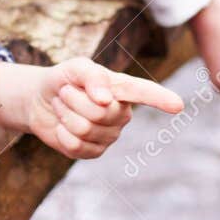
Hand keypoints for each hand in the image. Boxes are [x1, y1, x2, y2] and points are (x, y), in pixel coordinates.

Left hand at [0, 58, 182, 157]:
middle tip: (66, 92)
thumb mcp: (75, 68)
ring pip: (85, 129)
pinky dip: (62, 134)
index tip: (178, 105)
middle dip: (74, 100)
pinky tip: (62, 127)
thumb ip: (92, 76)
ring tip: (63, 106)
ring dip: (65, 114)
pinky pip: (77, 147)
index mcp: (123, 90)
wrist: (41, 100)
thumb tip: (106, 100)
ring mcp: (109, 135)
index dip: (160, 99)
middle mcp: (122, 114)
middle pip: (101, 113)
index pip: (144, 93)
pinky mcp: (93, 152)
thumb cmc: (64, 79)